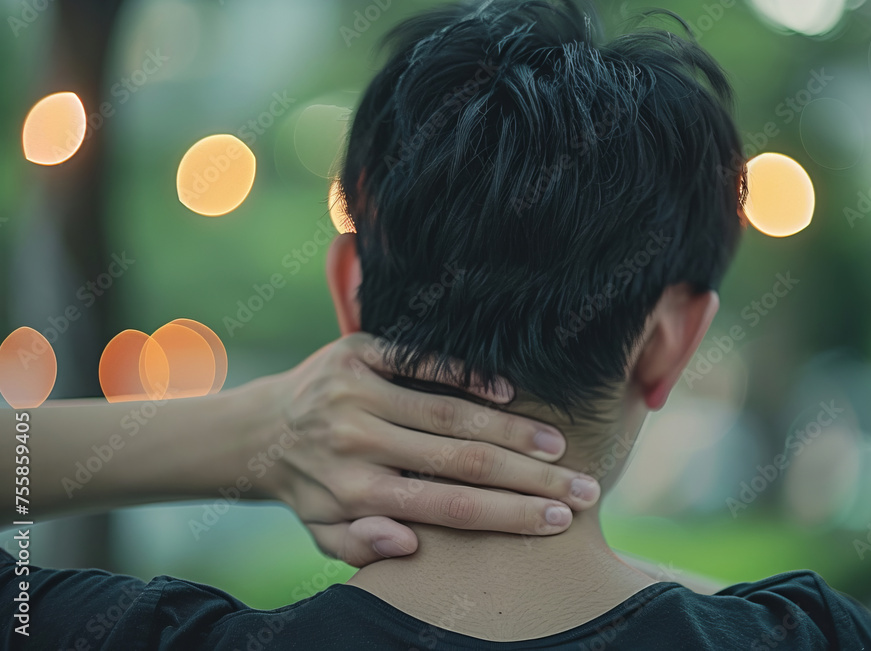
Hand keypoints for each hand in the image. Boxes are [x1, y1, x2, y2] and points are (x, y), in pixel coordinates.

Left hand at [252, 333, 600, 566]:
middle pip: (462, 461)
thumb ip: (362, 548)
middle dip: (532, 477)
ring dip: (511, 430)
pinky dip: (467, 375)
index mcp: (354, 492)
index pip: (450, 507)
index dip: (510, 514)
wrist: (256, 430)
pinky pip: (421, 361)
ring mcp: (356, 392)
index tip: (559, 519)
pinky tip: (509, 394)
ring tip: (558, 445)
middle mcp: (357, 442)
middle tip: (584, 486)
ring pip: (450, 412)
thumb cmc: (306, 489)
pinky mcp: (356, 352)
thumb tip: (411, 545)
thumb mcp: (323, 534)